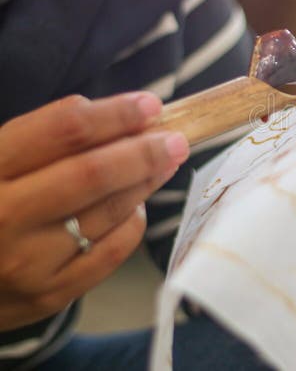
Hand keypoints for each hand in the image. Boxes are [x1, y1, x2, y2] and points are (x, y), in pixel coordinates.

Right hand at [0, 93, 188, 330]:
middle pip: (94, 173)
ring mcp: (27, 261)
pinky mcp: (49, 294)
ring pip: (109, 211)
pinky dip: (133, 222)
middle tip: (176, 139)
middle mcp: (3, 216)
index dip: (115, 113)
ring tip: (164, 162)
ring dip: (146, 181)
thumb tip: (124, 116)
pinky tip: (134, 205)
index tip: (149, 104)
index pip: (64, 131)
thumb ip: (47, 137)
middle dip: (145, 152)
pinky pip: (112, 251)